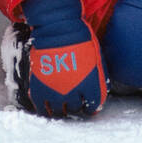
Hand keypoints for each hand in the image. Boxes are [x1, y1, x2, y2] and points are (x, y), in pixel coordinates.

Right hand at [18, 0, 108, 117]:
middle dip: (76, 105)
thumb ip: (99, 79)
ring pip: (59, 112)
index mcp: (91, 86)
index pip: (93, 105)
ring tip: (61, 104)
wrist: (58, 30)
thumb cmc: (80, 40)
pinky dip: (46, 110)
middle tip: (74, 101)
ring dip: (61, 109)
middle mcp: (74, 93)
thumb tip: (101, 95)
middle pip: (75, 108)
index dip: (91, 106)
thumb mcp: (97, 59)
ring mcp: (55, 93)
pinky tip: (48, 107)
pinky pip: (42, 109)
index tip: (88, 104)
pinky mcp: (39, 90)